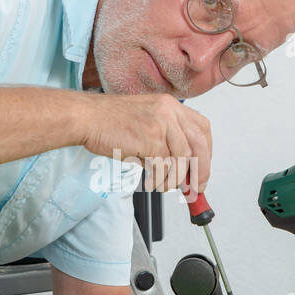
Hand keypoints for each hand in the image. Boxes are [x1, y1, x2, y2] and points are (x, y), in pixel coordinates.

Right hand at [79, 94, 211, 194]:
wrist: (87, 117)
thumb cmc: (109, 121)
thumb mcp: (146, 121)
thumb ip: (165, 140)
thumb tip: (182, 168)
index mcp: (171, 106)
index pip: (202, 129)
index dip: (207, 153)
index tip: (203, 170)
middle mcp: (170, 111)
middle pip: (199, 145)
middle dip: (201, 171)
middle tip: (196, 188)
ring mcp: (161, 124)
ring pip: (182, 159)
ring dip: (175, 179)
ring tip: (164, 186)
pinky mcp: (150, 139)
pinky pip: (164, 166)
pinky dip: (160, 179)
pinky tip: (152, 182)